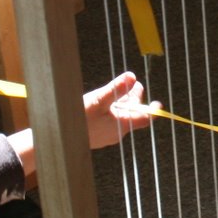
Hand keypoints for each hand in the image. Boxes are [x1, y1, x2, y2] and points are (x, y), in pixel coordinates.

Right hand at [5, 73, 155, 178]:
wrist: (58, 140)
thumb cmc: (79, 120)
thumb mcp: (99, 100)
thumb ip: (116, 89)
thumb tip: (132, 77)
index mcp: (121, 125)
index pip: (144, 118)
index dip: (152, 110)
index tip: (158, 104)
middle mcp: (116, 133)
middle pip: (131, 115)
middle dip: (133, 99)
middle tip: (135, 85)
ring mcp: (105, 135)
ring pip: (119, 117)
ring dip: (121, 103)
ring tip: (121, 90)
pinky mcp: (96, 136)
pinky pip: (109, 122)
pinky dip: (111, 110)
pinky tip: (104, 103)